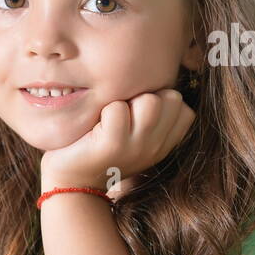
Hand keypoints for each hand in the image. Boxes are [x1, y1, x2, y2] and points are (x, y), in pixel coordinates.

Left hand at [39, 89, 194, 192]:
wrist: (72, 182)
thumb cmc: (100, 149)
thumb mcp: (135, 135)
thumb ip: (153, 114)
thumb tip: (159, 72)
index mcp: (163, 144)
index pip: (183, 107)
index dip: (161, 100)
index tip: (137, 114)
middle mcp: (155, 147)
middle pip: (170, 97)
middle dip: (144, 97)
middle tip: (120, 115)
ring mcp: (136, 147)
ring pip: (149, 101)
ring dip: (125, 102)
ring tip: (109, 120)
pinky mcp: (112, 145)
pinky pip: (117, 108)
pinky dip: (103, 110)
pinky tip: (95, 127)